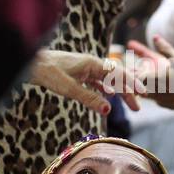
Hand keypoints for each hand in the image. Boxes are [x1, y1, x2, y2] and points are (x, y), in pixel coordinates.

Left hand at [30, 49, 144, 116]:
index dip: (132, 84)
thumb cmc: (48, 73)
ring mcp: (85, 68)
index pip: (118, 73)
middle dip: (128, 91)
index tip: (143, 94)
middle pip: (116, 77)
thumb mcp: (69, 89)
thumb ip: (89, 99)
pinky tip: (109, 97)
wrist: (30, 63)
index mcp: (92, 63)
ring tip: (129, 104)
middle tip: (138, 107)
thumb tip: (108, 111)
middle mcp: (91, 63)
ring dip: (118, 92)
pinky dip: (105, 89)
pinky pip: (97, 81)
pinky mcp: (78, 73)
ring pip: (107, 80)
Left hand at [125, 36, 173, 110]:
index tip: (135, 69)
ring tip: (157, 81)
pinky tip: (167, 90)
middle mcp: (155, 91)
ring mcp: (160, 101)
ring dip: (148, 87)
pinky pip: (158, 100)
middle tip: (142, 74)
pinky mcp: (166, 106)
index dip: (136, 73)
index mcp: (156, 79)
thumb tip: (155, 37)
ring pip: (148, 94)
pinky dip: (158, 94)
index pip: (138, 77)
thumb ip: (165, 48)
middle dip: (141, 81)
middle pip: (140, 86)